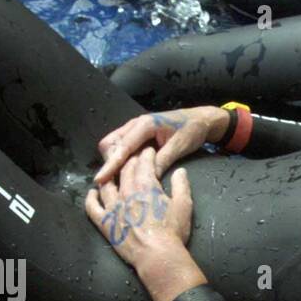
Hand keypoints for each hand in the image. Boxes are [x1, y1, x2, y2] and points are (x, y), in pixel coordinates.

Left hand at [86, 149, 202, 300]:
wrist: (158, 257)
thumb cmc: (173, 232)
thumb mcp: (184, 206)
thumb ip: (181, 185)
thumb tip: (180, 171)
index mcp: (145, 185)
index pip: (143, 161)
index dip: (146, 154)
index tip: (149, 151)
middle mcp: (126, 191)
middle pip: (124, 169)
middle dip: (129, 160)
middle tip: (133, 158)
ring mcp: (113, 207)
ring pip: (106, 184)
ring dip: (109, 175)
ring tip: (113, 172)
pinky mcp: (105, 223)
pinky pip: (92, 207)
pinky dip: (90, 198)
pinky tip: (92, 193)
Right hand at [94, 106, 231, 183]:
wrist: (200, 120)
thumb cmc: (191, 131)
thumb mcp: (179, 147)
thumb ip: (162, 161)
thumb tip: (148, 178)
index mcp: (145, 125)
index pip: (122, 147)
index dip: (111, 165)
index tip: (100, 179)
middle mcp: (135, 124)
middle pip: (110, 144)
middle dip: (110, 162)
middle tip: (119, 180)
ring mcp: (134, 128)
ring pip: (113, 144)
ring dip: (114, 160)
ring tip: (124, 177)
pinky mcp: (137, 133)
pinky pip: (121, 145)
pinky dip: (121, 157)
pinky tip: (129, 169)